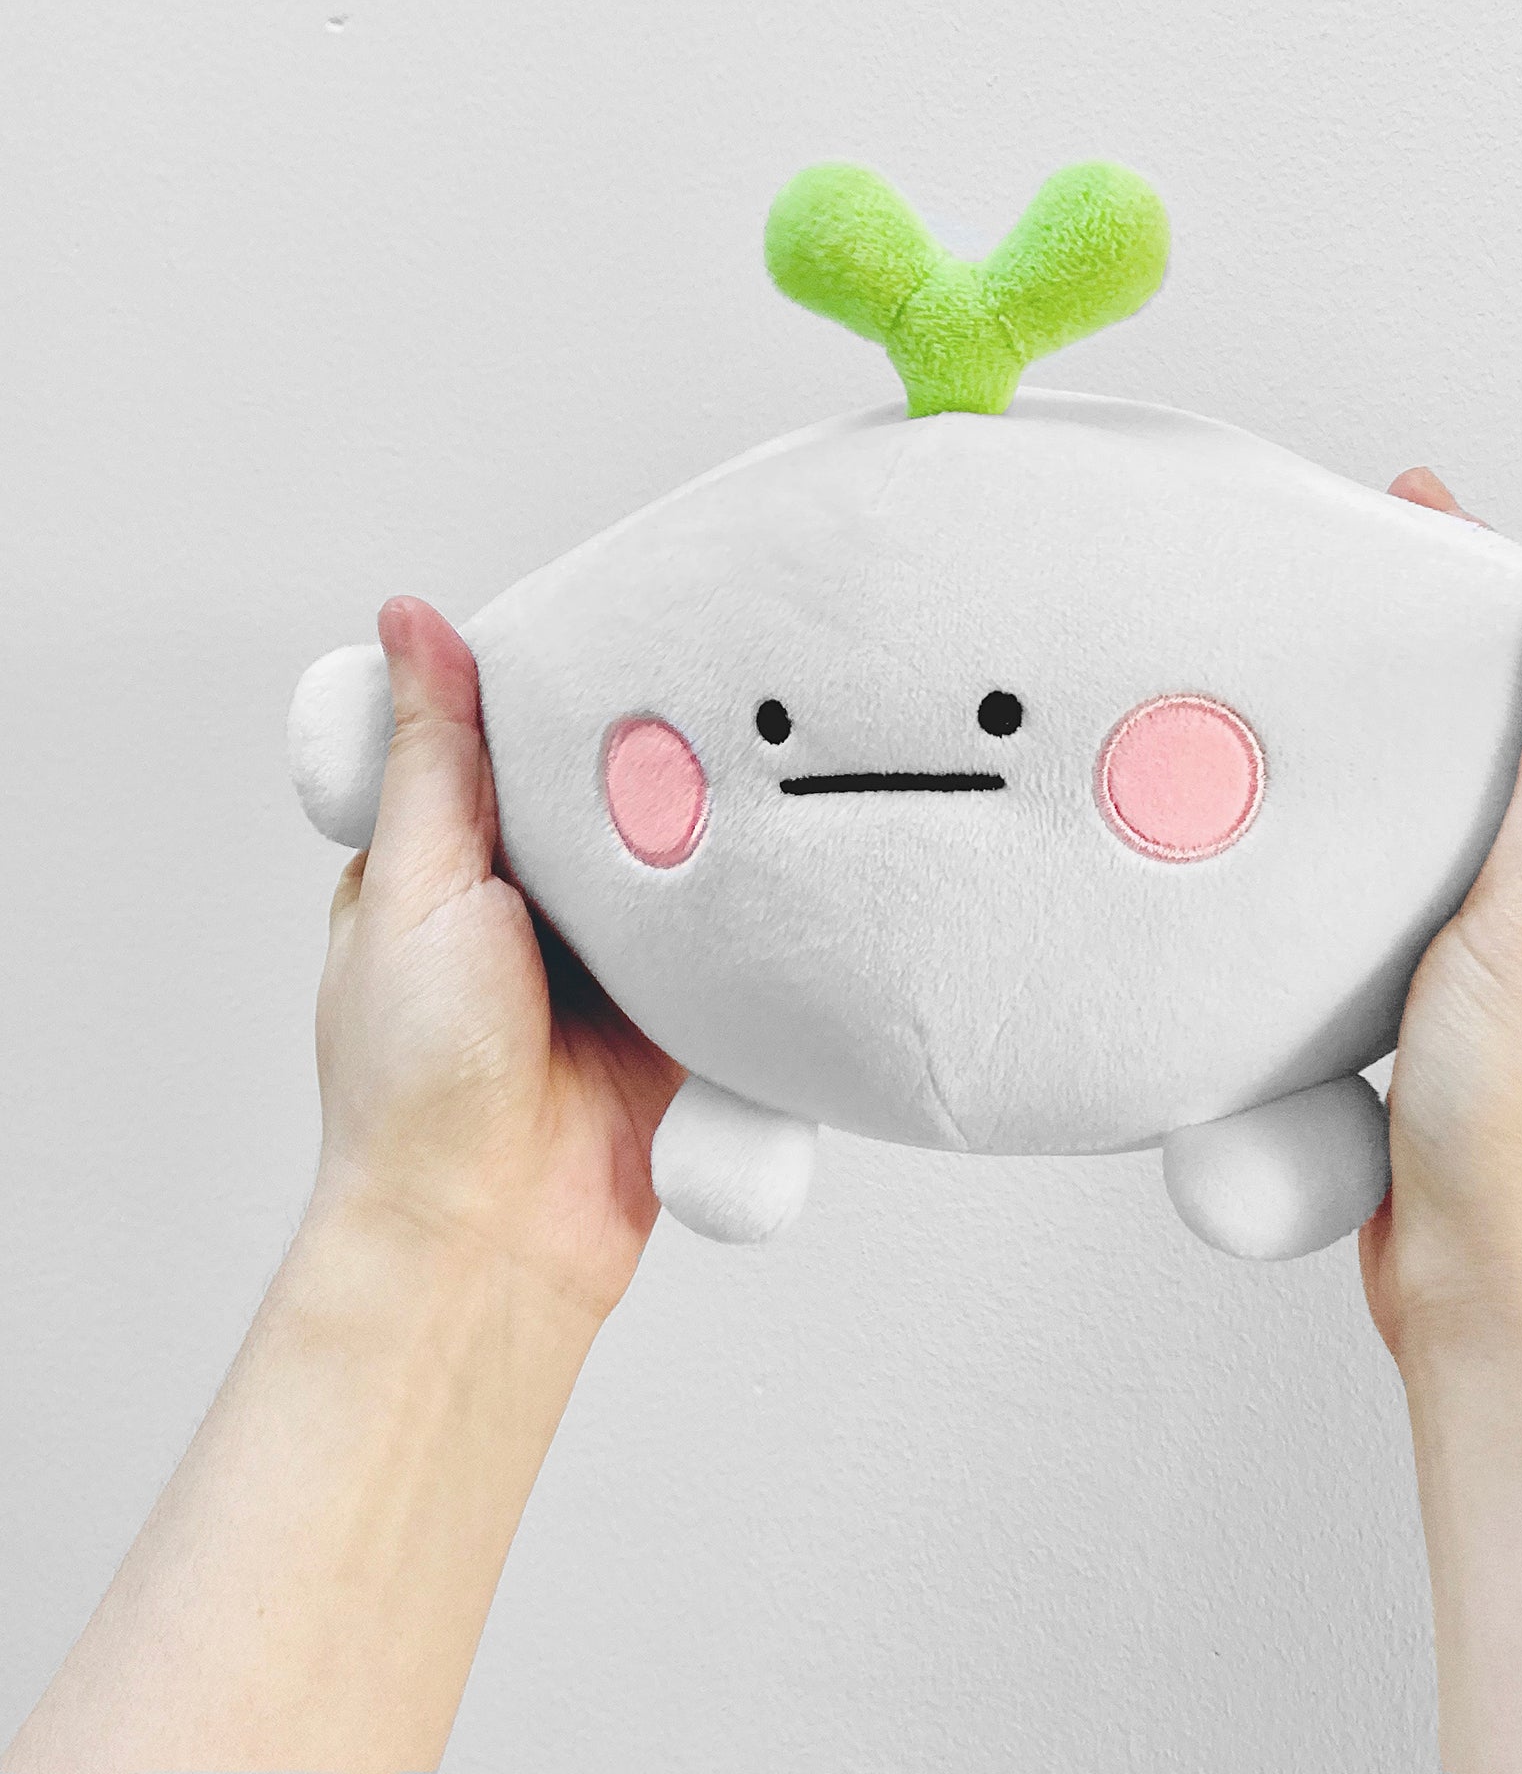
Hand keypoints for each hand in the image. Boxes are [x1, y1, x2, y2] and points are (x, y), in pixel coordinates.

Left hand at [313, 597, 682, 1326]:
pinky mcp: (675, 1016)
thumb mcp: (420, 886)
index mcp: (445, 865)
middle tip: (707, 683)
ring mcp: (605, 964)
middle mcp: (527, 909)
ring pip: (671, 866)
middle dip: (646, 760)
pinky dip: (747, 920)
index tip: (610, 630)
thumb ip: (437, 760)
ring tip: (751, 762)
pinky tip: (775, 870)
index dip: (552, 692)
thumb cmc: (416, 1082)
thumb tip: (409, 621)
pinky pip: (725, 946)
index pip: (503, 745)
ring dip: (701, 839)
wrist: (492, 1236)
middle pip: (602, 800)